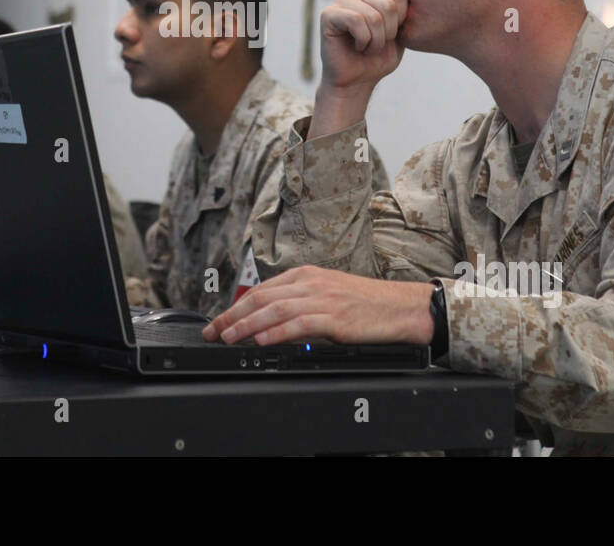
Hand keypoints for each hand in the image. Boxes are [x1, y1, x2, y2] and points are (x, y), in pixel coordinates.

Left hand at [202, 265, 433, 345]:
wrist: (401, 307)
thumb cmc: (366, 304)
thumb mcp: (328, 294)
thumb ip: (299, 303)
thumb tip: (269, 322)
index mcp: (306, 275)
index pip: (262, 290)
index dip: (236, 306)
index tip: (218, 321)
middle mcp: (311, 283)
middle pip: (261, 298)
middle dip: (232, 316)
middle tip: (212, 331)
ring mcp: (323, 299)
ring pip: (274, 310)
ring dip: (246, 325)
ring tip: (228, 337)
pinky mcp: (335, 318)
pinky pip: (299, 324)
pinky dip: (277, 332)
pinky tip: (261, 339)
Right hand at [311, 0, 406, 136]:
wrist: (355, 83)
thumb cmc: (377, 60)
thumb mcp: (400, 35)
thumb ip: (403, 13)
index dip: (400, 20)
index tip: (390, 37)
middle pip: (388, 4)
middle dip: (389, 33)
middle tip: (378, 46)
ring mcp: (341, 2)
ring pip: (373, 15)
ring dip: (376, 41)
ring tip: (368, 49)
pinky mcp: (328, 14)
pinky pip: (356, 20)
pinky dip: (363, 40)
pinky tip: (357, 47)